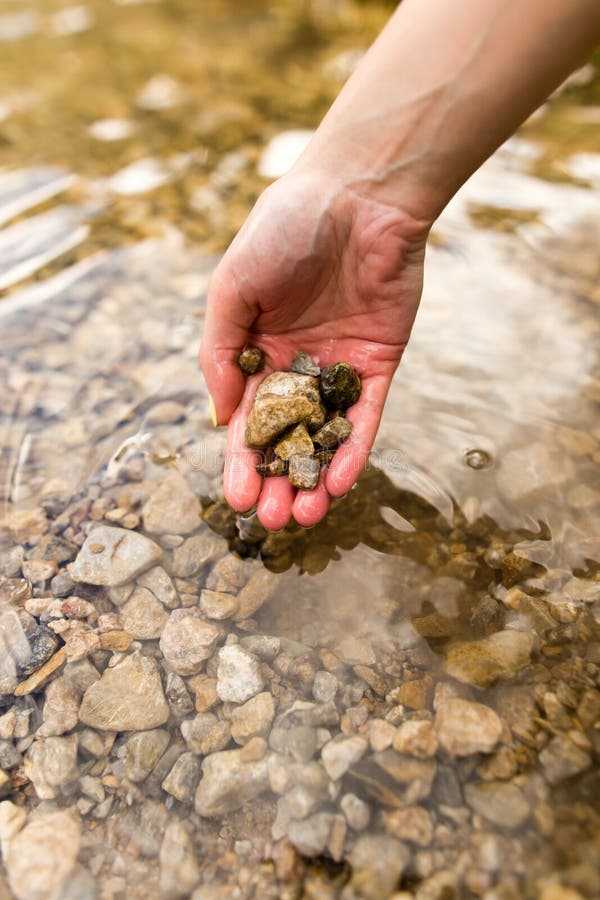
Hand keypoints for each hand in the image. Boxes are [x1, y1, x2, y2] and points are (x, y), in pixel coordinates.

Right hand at [199, 167, 429, 529]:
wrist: (357, 194)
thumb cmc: (284, 229)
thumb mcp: (232, 285)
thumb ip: (218, 350)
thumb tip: (220, 417)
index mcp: (255, 349)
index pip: (246, 420)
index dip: (240, 463)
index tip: (238, 501)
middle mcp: (296, 364)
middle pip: (286, 437)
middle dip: (279, 480)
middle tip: (274, 521)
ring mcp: (338, 367)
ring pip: (326, 436)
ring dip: (316, 478)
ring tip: (306, 516)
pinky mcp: (378, 363)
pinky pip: (365, 415)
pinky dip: (354, 450)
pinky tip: (340, 483)